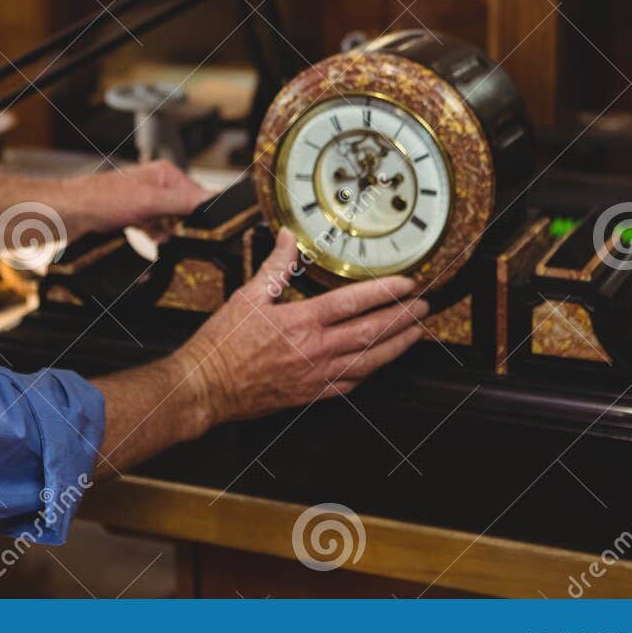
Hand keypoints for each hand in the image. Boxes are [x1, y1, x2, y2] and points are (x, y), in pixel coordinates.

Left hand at [74, 160, 210, 233]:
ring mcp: (145, 202)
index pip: (199, 194)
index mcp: (165, 175)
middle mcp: (157, 186)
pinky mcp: (135, 217)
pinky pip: (156, 230)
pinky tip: (150, 240)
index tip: (204, 231)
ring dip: (168, 234)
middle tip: (177, 235)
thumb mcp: (149, 201)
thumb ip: (183, 201)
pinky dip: (155, 237)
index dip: (203, 214)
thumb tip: (213, 200)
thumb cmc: (100, 199)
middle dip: (184, 226)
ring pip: (171, 223)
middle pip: (186, 210)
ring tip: (158, 236)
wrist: (67, 214)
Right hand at [173, 228, 427, 425]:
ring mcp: (316, 376)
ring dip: (397, 345)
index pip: (354, 302)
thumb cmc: (223, 344)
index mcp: (301, 321)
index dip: (386, 291)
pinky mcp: (311, 394)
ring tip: (416, 333)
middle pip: (372, 332)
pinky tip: (381, 363)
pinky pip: (351, 384)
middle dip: (403, 318)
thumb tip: (288, 237)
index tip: (408, 284)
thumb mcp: (247, 296)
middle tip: (425, 307)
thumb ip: (275, 267)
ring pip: (369, 361)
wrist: (206, 387)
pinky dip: (371, 371)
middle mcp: (315, 350)